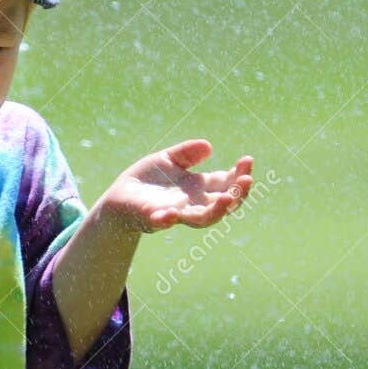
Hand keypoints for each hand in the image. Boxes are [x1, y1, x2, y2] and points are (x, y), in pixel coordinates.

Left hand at [101, 139, 252, 232]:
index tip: (248, 160)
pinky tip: (173, 214)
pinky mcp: (153, 218)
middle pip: (223, 204)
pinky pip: (162, 222)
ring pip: (202, 218)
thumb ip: (186, 154)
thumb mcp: (168, 159)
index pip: (225, 183)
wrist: (119, 197)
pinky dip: (168, 220)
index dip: (239, 174)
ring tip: (227, 199)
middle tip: (248, 180)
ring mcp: (175, 213)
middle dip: (238, 194)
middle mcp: (192, 204)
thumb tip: (208, 146)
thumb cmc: (147, 180)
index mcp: (198, 188)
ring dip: (217, 210)